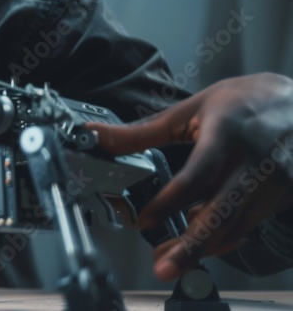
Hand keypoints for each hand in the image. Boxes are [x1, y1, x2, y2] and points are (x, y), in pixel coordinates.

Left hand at [84, 73, 292, 281]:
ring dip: (200, 247)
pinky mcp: (283, 197)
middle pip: (222, 212)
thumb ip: (141, 132)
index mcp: (227, 133)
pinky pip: (246, 225)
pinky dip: (220, 237)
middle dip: (191, 245)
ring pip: (235, 226)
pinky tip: (195, 239)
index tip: (145, 220)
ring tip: (166, 258)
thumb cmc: (244, 102)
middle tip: (163, 266)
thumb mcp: (190, 110)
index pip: (198, 175)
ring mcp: (274, 183)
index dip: (170, 202)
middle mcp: (255, 162)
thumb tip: (96, 135)